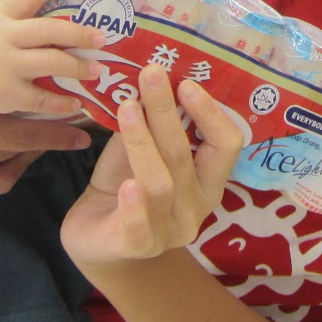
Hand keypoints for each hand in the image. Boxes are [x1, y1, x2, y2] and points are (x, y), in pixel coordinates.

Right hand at [0, 0, 103, 119]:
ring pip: (50, 63)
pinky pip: (40, 98)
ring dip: (78, 67)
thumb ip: (16, 17)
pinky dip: (61, 102)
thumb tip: (60, 8)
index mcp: (1, 15)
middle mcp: (3, 37)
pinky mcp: (4, 93)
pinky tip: (76, 103)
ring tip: (97, 70)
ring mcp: (4, 65)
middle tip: (102, 37)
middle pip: (48, 30)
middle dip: (79, 33)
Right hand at [0, 112, 94, 212]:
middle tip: (82, 134)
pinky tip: (27, 160)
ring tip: (63, 140)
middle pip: (11, 140)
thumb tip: (28, 60)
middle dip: (52, 137)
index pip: (7, 110)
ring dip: (35, 153)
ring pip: (3, 165)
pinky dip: (12, 172)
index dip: (44, 110)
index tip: (76, 105)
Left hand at [62, 65, 244, 272]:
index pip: (227, 145)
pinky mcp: (138, 247)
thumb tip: (151, 77)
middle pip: (186, 156)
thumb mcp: (140, 150)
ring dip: (144, 142)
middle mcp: (197, 206)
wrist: (94, 237)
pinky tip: (128, 185)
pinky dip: (135, 206)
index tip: (185, 82)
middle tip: (151, 73)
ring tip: (127, 107)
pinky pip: (140, 227)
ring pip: (161, 183)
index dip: (210, 113)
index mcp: (208, 180)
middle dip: (167, 111)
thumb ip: (150, 123)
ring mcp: (170, 231)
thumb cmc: (124, 184)